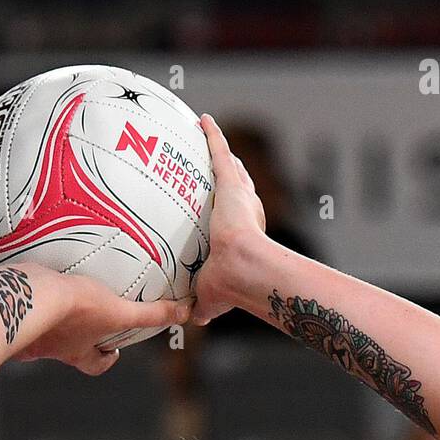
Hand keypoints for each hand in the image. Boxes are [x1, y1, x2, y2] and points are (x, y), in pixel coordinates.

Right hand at [13, 268, 191, 374]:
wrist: (23, 298)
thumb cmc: (71, 311)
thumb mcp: (118, 312)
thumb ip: (150, 315)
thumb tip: (185, 313)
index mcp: (76, 350)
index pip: (96, 364)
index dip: (108, 358)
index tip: (115, 348)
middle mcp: (51, 345)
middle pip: (68, 347)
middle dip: (77, 336)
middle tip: (86, 315)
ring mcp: (27, 329)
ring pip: (41, 327)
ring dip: (49, 314)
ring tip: (58, 289)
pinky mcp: (8, 309)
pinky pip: (16, 305)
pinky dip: (22, 297)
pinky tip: (25, 277)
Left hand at [192, 113, 267, 326]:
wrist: (243, 269)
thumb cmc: (231, 287)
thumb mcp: (209, 297)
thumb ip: (201, 305)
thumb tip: (192, 320)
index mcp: (244, 235)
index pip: (236, 218)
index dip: (231, 210)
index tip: (224, 208)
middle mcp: (247, 211)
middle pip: (238, 187)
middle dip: (231, 177)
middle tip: (221, 168)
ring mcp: (240, 195)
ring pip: (230, 167)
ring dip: (220, 153)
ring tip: (207, 136)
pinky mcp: (232, 183)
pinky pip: (219, 151)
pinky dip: (211, 134)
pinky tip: (201, 119)